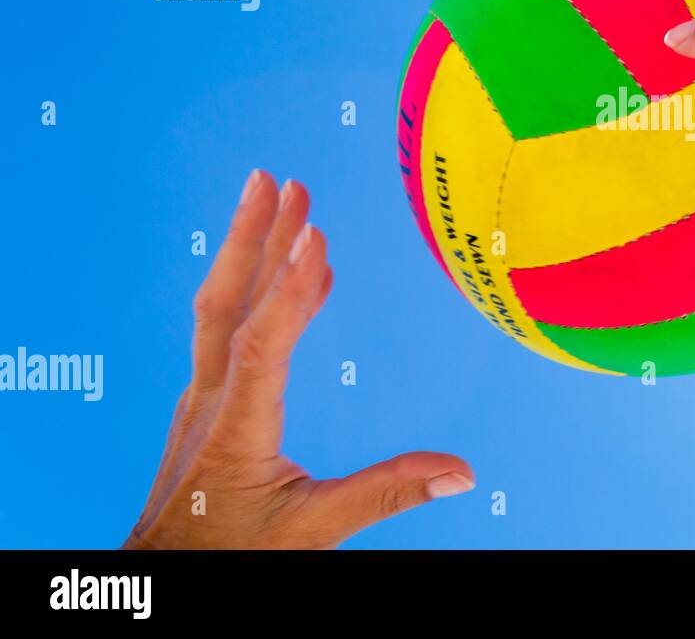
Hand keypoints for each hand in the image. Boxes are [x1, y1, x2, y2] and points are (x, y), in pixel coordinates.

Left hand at [124, 171, 473, 548]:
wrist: (166, 579)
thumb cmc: (232, 557)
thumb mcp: (313, 532)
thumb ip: (386, 493)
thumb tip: (462, 471)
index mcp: (236, 430)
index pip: (262, 346)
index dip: (290, 290)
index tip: (314, 235)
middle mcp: (209, 403)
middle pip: (226, 304)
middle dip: (252, 236)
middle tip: (278, 181)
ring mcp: (202, 400)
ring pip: (220, 310)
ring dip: (248, 249)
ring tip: (279, 196)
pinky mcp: (205, 405)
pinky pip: (229, 333)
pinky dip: (262, 294)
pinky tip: (299, 277)